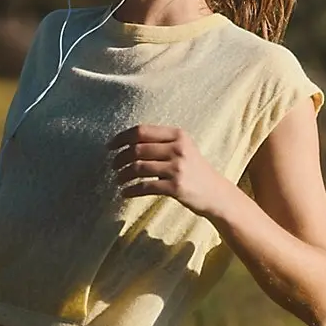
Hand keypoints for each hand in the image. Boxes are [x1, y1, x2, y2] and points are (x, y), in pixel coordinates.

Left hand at [107, 124, 227, 216]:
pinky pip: (145, 186)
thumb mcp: (184, 149)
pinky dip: (131, 190)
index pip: (142, 131)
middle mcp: (178, 149)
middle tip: (113, 165)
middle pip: (137, 149)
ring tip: (118, 179)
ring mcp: (177, 168)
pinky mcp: (176, 187)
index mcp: (178, 135)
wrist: (216, 194)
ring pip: (139, 167)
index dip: (122, 137)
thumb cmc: (195, 170)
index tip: (110, 146)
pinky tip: (125, 193)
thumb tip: (127, 143)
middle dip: (120, 157)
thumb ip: (161, 143)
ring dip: (123, 174)